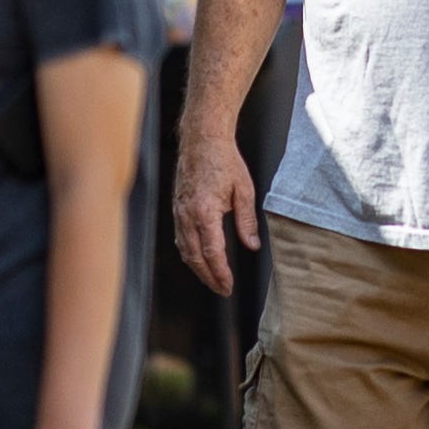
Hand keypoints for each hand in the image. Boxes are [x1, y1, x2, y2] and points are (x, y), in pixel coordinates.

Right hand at [173, 130, 260, 290]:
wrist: (202, 139)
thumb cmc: (223, 159)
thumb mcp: (244, 190)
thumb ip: (247, 220)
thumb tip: (251, 244)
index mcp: (205, 211)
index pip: (212, 252)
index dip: (220, 273)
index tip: (228, 286)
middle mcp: (187, 214)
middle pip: (195, 257)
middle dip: (208, 277)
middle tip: (222, 290)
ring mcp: (179, 211)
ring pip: (184, 249)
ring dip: (197, 268)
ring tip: (211, 279)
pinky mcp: (176, 207)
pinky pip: (180, 237)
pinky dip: (189, 252)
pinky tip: (197, 258)